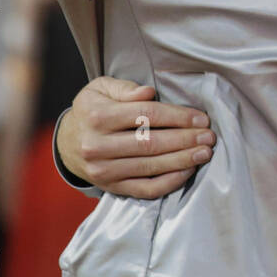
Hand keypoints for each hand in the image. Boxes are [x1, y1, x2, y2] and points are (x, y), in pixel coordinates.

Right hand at [57, 76, 214, 198]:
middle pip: (150, 143)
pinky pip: (146, 189)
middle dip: (185, 140)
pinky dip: (170, 182)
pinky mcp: (112, 188)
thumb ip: (125, 88)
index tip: (201, 118)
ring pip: (150, 167)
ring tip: (205, 153)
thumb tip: (148, 93)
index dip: (177, 117)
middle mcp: (98, 146)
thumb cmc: (92, 110)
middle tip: (209, 137)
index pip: (145, 115)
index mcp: (98, 116)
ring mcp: (104, 170)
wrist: (67, 144)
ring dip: (183, 161)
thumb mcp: (100, 88)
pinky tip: (188, 171)